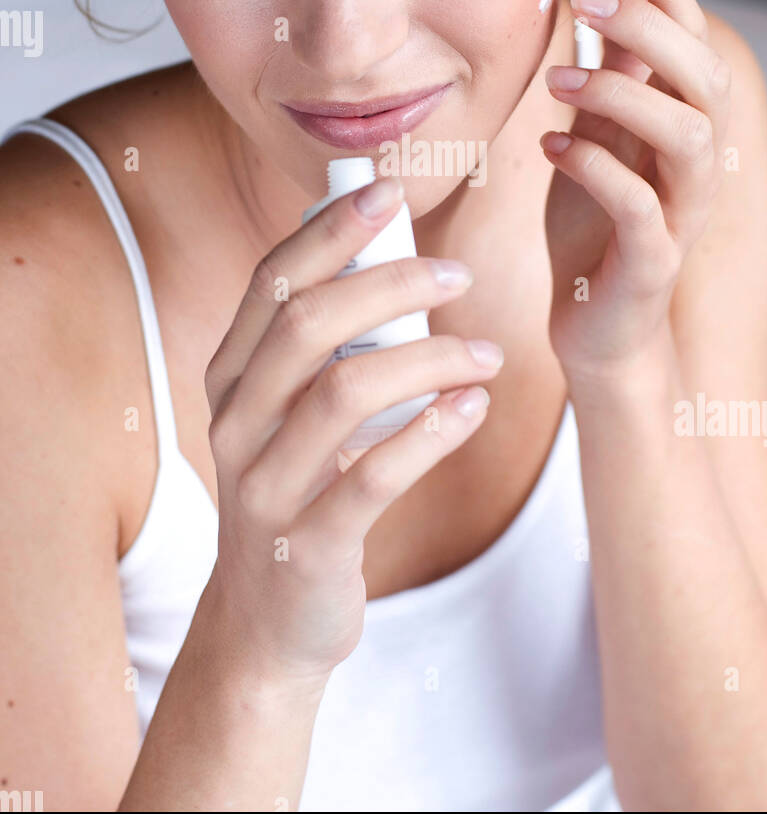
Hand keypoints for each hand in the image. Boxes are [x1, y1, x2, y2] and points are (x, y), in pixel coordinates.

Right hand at [202, 177, 503, 687]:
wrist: (271, 622)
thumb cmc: (300, 492)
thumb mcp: (293, 414)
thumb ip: (325, 348)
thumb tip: (396, 259)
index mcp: (231, 378)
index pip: (272, 282)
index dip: (329, 230)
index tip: (387, 191)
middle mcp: (235, 423)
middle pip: (307, 324)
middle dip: (389, 283)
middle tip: (458, 276)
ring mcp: (264, 487)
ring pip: (344, 392)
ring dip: (427, 358)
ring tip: (487, 353)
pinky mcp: (307, 545)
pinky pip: (373, 477)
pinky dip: (431, 434)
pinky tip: (474, 409)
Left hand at [541, 0, 730, 377]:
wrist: (598, 328)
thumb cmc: (594, 226)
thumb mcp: (599, 136)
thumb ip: (614, 72)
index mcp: (683, 126)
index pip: (694, 45)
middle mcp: (695, 165)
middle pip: (705, 78)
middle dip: (654, 28)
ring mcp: (681, 214)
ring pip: (686, 136)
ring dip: (625, 95)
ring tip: (560, 77)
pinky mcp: (652, 260)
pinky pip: (639, 206)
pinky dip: (597, 170)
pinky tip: (553, 148)